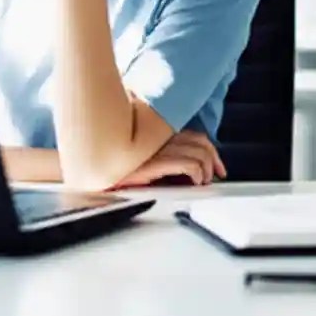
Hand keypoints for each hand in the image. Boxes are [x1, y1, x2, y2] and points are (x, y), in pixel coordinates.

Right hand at [112, 130, 226, 187]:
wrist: (99, 176)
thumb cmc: (118, 169)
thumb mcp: (143, 159)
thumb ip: (162, 156)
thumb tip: (186, 168)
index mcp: (158, 134)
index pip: (194, 136)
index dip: (211, 150)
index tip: (216, 166)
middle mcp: (161, 137)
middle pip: (201, 142)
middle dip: (214, 160)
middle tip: (214, 175)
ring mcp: (159, 148)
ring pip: (199, 153)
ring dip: (206, 169)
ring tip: (201, 181)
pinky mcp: (157, 161)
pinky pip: (190, 164)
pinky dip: (197, 173)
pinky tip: (193, 181)